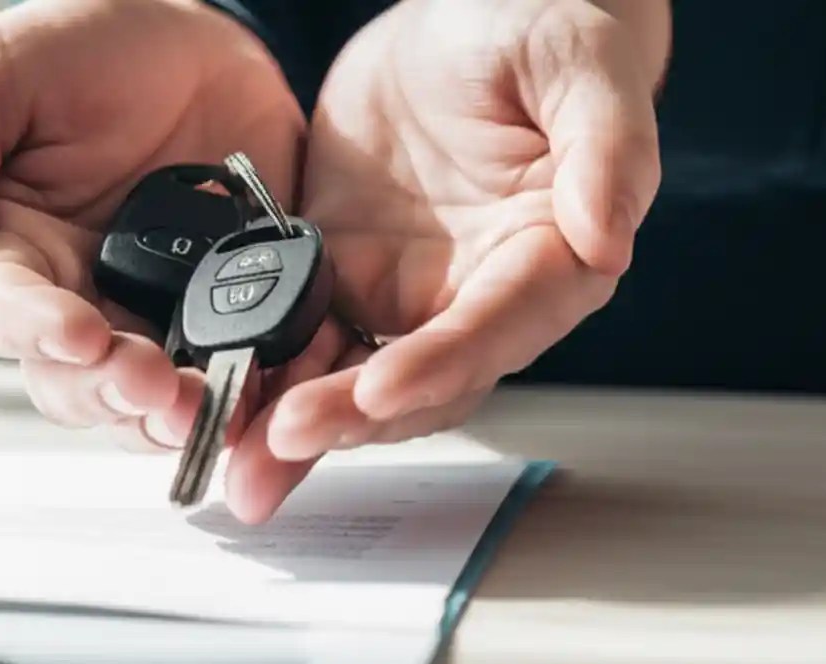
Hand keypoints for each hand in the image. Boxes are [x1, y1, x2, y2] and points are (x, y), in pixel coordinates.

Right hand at [0, 0, 304, 452]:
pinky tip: (266, 384)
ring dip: (176, 413)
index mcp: (10, 254)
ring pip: (151, 396)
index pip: (5, 315)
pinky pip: (237, 364)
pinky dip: (252, 388)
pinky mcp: (226, 306)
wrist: (189, 31)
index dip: (37, 331)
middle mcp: (78, 298)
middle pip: (76, 380)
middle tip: (153, 380)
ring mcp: (154, 309)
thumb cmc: (71, 52)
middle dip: (111, 389)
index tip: (78, 332)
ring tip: (206, 406)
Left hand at [226, 0, 669, 520]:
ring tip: (238, 457)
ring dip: (299, 421)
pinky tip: (217, 394)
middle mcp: (473, 296)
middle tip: (281, 440)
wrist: (464, 17)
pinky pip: (302, 335)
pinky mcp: (344, 272)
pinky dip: (264, 369)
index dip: (438, 366)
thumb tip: (607, 238)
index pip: (494, 330)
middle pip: (417, 383)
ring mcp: (404, 292)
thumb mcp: (581, 68)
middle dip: (351, 417)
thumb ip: (606, 150)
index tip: (380, 388)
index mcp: (546, 260)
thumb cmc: (540, 35)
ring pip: (354, 377)